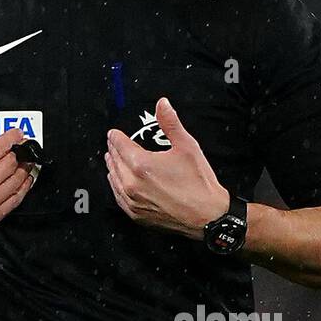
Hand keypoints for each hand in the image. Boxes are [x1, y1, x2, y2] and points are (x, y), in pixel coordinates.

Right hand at [0, 120, 35, 234]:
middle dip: (19, 151)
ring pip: (18, 180)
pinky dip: (23, 188)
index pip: (3, 145)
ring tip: (25, 161)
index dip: (14, 136)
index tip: (17, 134)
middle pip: (13, 162)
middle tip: (21, 146)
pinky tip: (24, 181)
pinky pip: (15, 200)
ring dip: (24, 168)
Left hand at [105, 97, 228, 237]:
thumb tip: (162, 104)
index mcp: (141, 165)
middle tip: (113, 143)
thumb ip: (170, 123)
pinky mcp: (136, 214)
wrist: (208, 216)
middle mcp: (132, 184)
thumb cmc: (199, 184)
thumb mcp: (187, 146)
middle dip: (113, 150)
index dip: (115, 136)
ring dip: (112, 167)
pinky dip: (116, 186)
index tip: (113, 133)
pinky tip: (119, 181)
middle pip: (113, 161)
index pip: (119, 145)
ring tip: (112, 159)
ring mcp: (132, 201)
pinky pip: (118, 197)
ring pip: (113, 179)